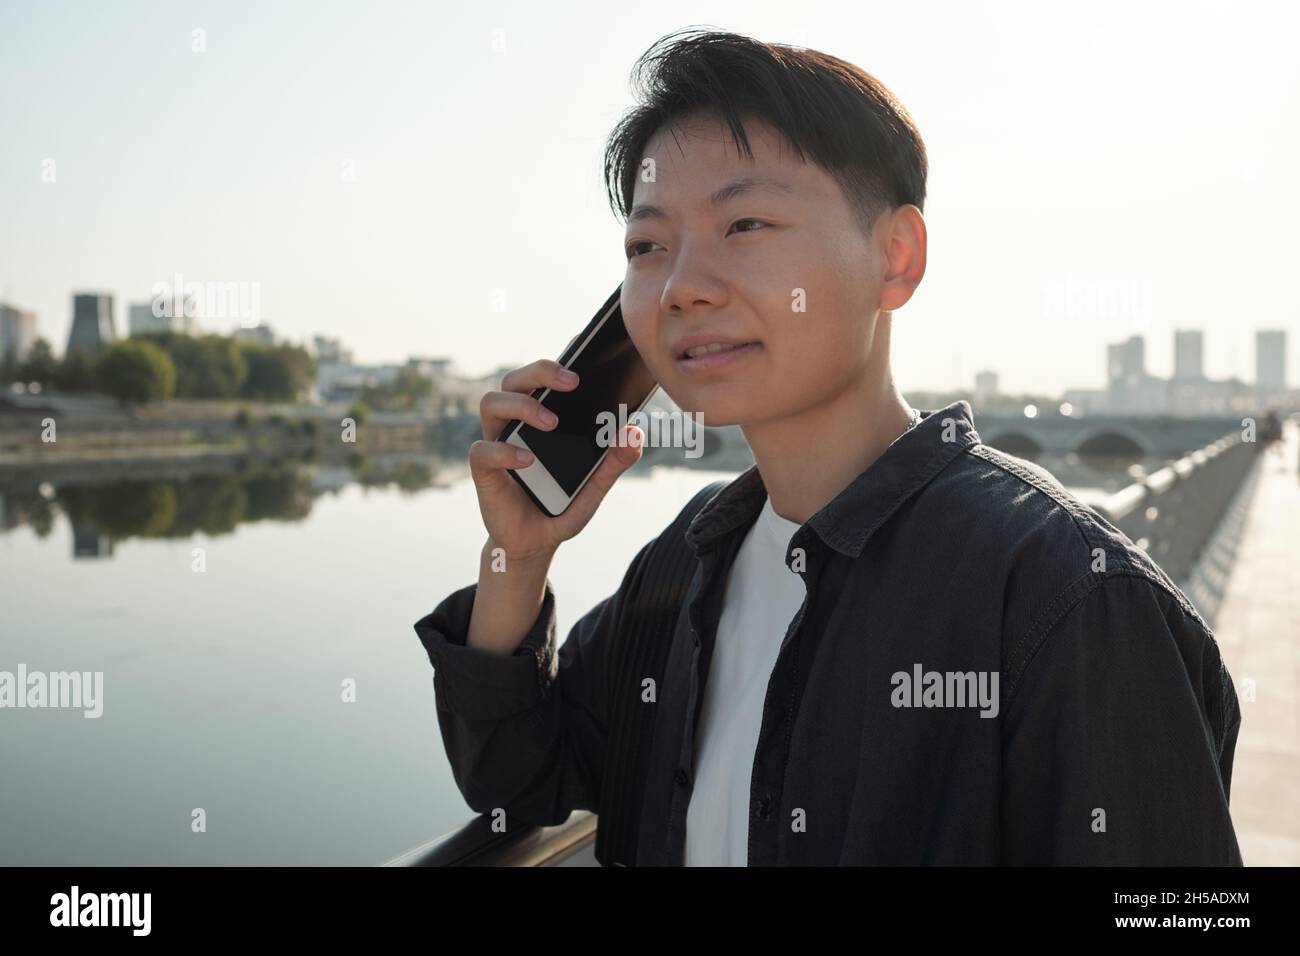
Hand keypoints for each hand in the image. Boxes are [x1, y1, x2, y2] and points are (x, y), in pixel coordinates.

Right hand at [469, 358, 643, 562]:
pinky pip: (483, 450)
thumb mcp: (595, 486)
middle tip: (572, 381)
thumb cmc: (560, 506)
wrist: (535, 544)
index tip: (580, 347)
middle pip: (514, 379)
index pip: (544, 379)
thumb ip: (613, 461)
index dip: (557, 359)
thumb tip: (634, 432)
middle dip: (541, 372)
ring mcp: (497, 443)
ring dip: (523, 406)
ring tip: (552, 423)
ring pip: (492, 402)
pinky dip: (505, 451)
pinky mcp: (484, 470)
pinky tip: (527, 460)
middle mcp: (516, 423)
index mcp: (540, 418)